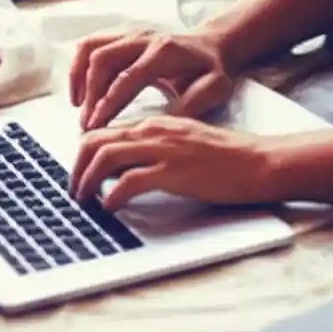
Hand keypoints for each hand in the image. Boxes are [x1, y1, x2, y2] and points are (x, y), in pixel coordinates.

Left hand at [69, 116, 275, 209]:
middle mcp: (153, 131)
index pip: (104, 131)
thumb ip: (155, 148)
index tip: (79, 173)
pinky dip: (111, 196)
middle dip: (76, 166)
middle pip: (95, 141)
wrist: (259, 161)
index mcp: (155, 123)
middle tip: (73, 190)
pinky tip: (110, 208)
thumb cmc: (227, 157)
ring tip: (83, 200)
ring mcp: (162, 150)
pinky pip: (128, 182)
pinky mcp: (173, 172)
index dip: (84, 154)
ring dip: (86, 180)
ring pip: (105, 157)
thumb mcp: (183, 142)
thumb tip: (126, 168)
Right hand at [70, 28, 236, 130]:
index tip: (97, 124)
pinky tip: (79, 90)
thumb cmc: (211, 69)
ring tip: (77, 106)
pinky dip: (78, 66)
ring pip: (90, 48)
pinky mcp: (119, 33)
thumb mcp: (215, 88)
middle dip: (90, 94)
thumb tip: (162, 120)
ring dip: (78, 77)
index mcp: (164, 51)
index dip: (108, 102)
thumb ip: (193, 103)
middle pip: (102, 59)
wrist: (211, 44)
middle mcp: (142, 37)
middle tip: (87, 123)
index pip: (127, 77)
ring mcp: (128, 32)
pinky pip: (89, 44)